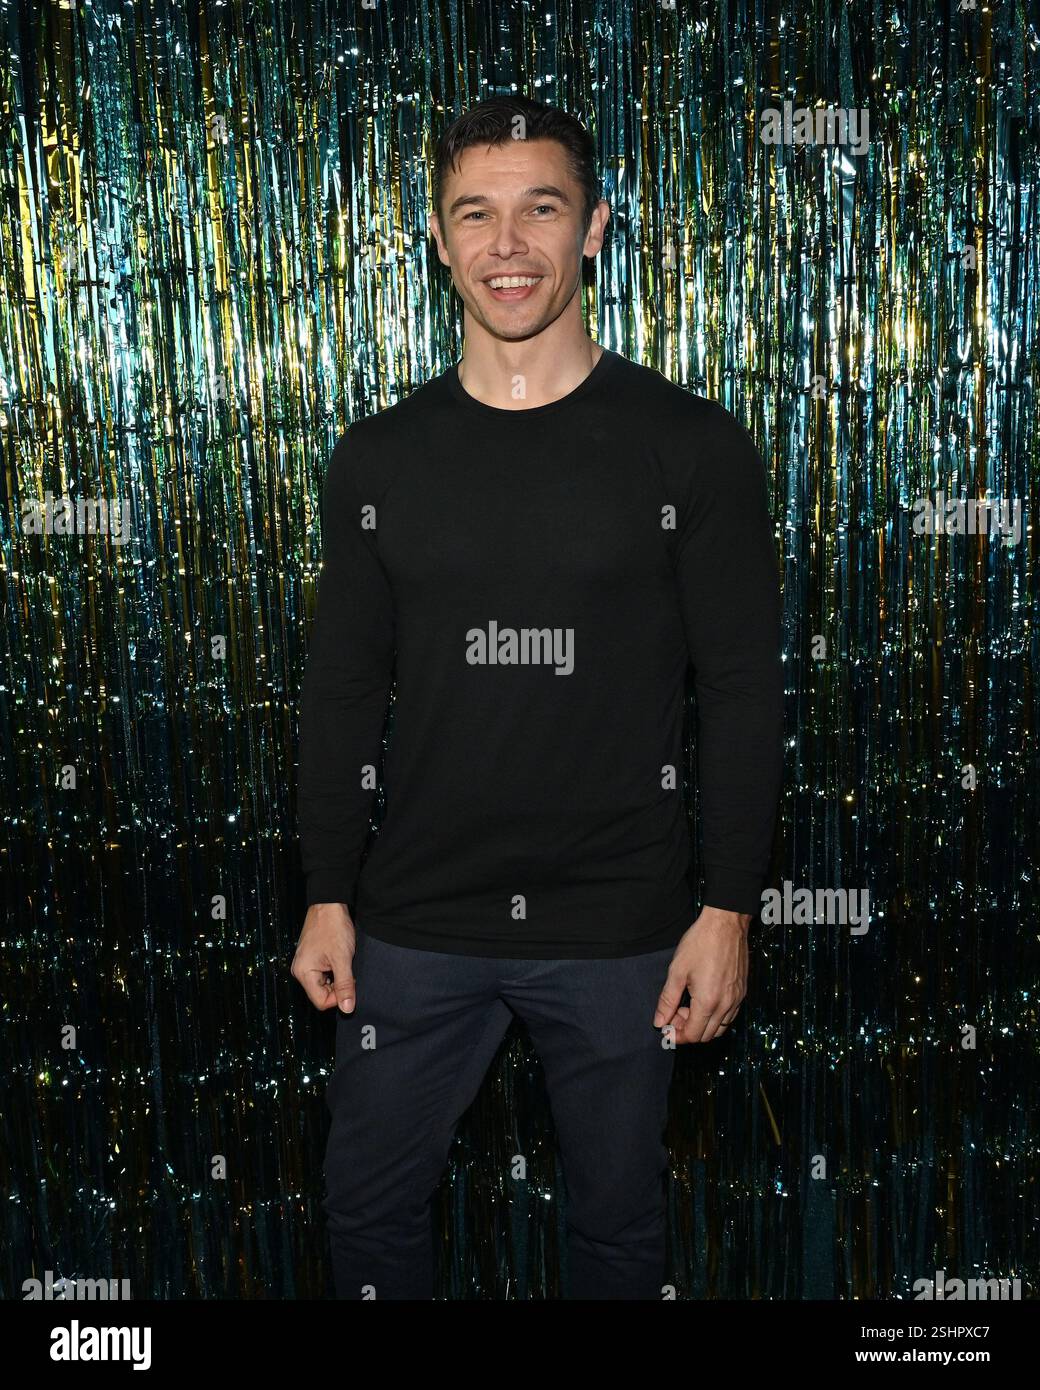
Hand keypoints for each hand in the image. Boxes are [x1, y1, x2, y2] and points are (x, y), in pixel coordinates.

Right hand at [291, 902, 356, 1012]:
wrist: (329, 905)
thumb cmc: (333, 927)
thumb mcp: (343, 959)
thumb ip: (345, 985)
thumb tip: (347, 1008)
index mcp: (304, 973)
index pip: (321, 1002)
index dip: (338, 998)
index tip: (349, 983)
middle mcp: (301, 971)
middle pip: (321, 994)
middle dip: (338, 987)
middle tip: (348, 970)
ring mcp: (305, 964)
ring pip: (324, 984)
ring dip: (337, 978)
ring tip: (342, 961)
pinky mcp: (311, 958)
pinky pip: (323, 974)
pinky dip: (333, 970)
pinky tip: (338, 958)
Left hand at [652, 905, 750, 1042]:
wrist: (726, 924)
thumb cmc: (700, 943)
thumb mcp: (677, 971)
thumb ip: (667, 1000)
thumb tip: (660, 1021)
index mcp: (708, 1002)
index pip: (693, 1035)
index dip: (677, 1036)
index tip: (667, 1028)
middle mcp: (725, 1005)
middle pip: (706, 1035)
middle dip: (688, 1030)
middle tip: (674, 1014)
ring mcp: (737, 999)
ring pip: (720, 1028)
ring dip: (702, 1024)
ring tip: (687, 1006)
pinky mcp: (742, 992)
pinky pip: (729, 1016)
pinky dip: (715, 1017)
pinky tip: (703, 1001)